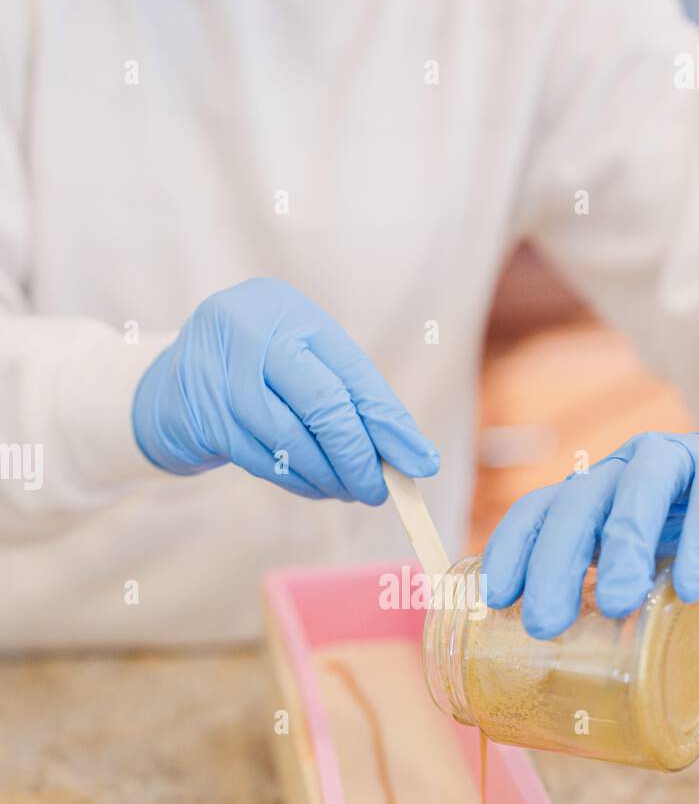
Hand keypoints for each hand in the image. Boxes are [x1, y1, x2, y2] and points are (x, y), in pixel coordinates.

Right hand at [132, 278, 437, 502]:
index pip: (352, 373)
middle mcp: (252, 330)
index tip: (420, 462)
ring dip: (327, 476)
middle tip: (380, 490)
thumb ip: (347, 398)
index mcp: (289, 312)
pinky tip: (315, 488)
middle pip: (323, 404)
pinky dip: (296, 481)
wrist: (172, 386)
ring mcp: (220, 371)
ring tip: (349, 491)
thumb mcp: (301, 366)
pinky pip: (262, 459)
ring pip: (291, 439)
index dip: (389, 422)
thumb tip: (407, 453)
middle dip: (358, 456)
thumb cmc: (256, 376)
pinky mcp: (202, 414)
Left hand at [483, 431, 698, 637]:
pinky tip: (693, 582)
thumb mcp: (658, 601)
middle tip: (544, 625)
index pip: (538, 512)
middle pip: (575, 503)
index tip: (494, 602)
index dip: (510, 549)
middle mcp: (628, 473)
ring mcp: (683, 462)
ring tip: (615, 604)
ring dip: (620, 544)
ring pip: (637, 488)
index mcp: (598, 503)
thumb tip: (573, 697)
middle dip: (552, 562)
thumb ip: (623, 629)